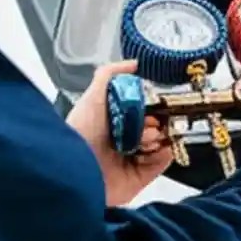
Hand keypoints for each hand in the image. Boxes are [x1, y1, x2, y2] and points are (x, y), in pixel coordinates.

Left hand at [67, 60, 172, 205]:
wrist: (78, 170)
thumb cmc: (79, 134)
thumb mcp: (93, 96)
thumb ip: (109, 75)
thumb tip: (132, 64)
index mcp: (113, 122)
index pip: (142, 109)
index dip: (150, 104)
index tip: (151, 103)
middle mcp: (123, 140)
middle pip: (155, 125)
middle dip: (154, 121)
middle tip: (145, 123)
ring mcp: (132, 159)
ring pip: (161, 142)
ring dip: (157, 137)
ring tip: (143, 139)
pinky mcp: (141, 176)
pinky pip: (162, 162)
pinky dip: (162, 154)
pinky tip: (149, 150)